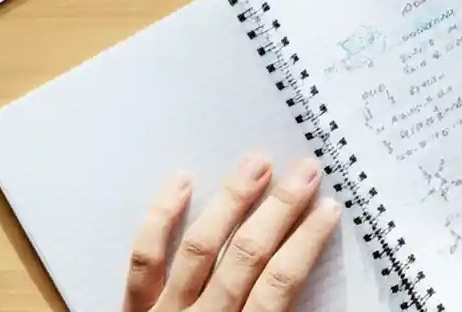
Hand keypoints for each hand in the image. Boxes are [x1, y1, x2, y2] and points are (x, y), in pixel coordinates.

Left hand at [124, 156, 339, 311]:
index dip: (306, 244)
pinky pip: (144, 259)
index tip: (329, 209)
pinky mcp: (132, 310)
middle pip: (246, 256)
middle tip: (305, 170)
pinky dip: (160, 217)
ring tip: (256, 164)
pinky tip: (181, 182)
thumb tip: (311, 288)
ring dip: (231, 201)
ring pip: (200, 247)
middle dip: (280, 209)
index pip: (280, 286)